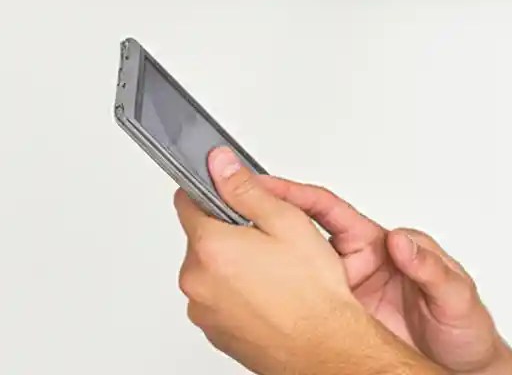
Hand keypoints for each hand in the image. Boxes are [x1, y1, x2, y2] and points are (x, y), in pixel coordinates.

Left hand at [175, 147, 440, 374]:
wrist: (323, 348)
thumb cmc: (312, 293)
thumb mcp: (288, 222)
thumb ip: (247, 189)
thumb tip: (220, 164)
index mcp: (209, 246)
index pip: (188, 199)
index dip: (214, 190)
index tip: (231, 191)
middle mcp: (195, 279)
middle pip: (203, 236)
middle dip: (232, 231)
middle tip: (271, 239)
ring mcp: (201, 309)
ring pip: (212, 269)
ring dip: (235, 264)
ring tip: (276, 272)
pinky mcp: (213, 330)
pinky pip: (220, 298)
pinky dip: (239, 292)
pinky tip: (271, 294)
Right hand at [259, 174, 511, 374]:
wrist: (463, 368)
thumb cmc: (463, 326)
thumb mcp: (454, 293)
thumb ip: (430, 265)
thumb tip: (401, 241)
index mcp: (380, 246)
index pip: (331, 211)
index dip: (298, 195)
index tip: (267, 185)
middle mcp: (358, 268)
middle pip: (304, 237)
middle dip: (270, 223)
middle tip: (237, 215)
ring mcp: (347, 297)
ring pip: (298, 274)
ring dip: (271, 265)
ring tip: (239, 258)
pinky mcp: (343, 325)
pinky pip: (306, 309)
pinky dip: (282, 305)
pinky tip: (263, 305)